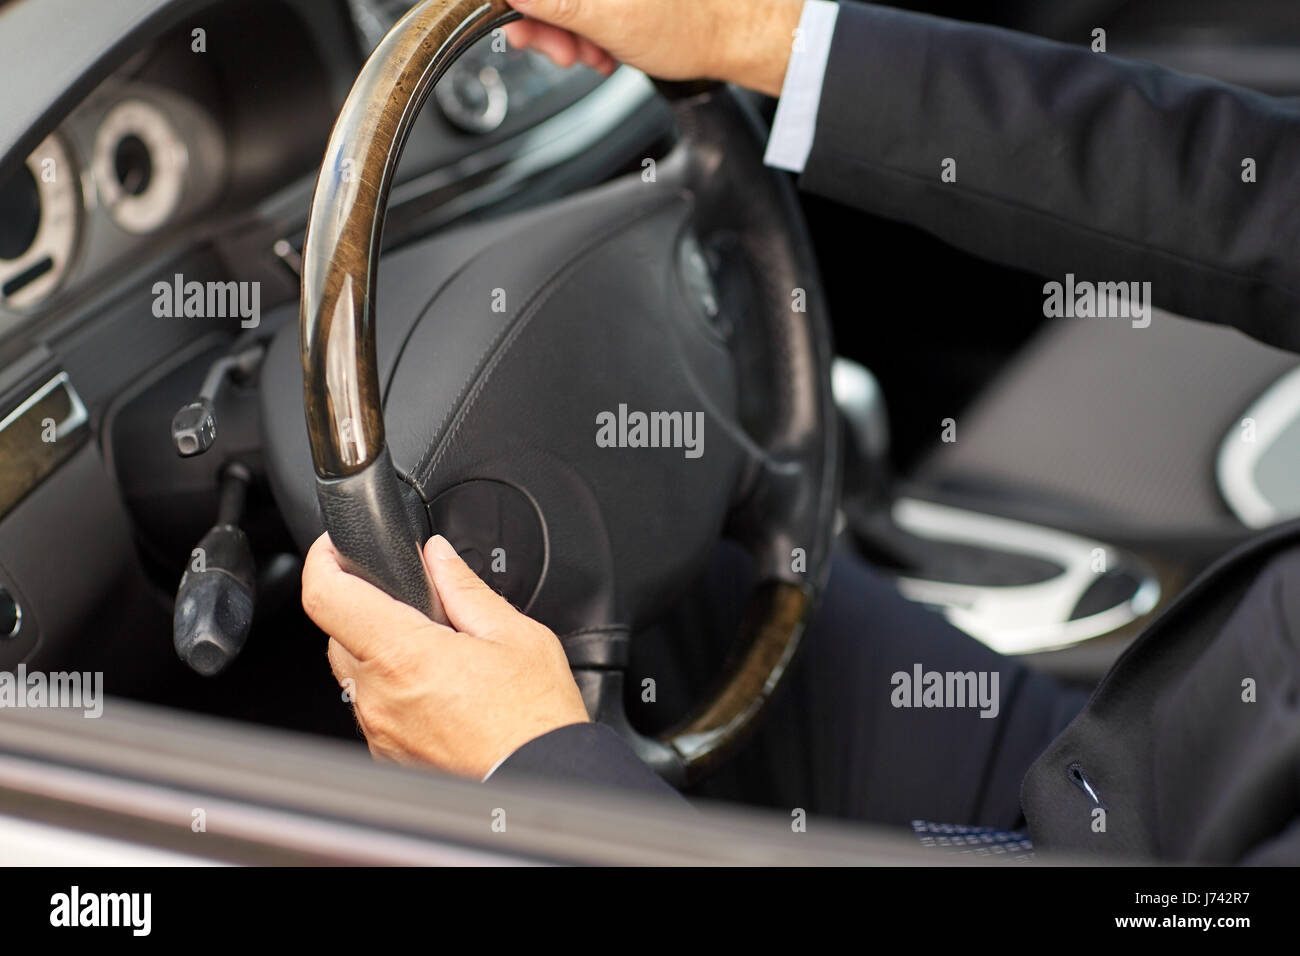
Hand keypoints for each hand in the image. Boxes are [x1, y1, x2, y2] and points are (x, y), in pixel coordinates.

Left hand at [301, 532, 590, 779]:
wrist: (547, 780)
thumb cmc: (536, 720)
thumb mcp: (514, 635)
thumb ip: (465, 588)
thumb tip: (438, 556)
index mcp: (405, 655)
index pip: (328, 597)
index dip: (323, 561)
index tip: (336, 549)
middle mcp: (380, 697)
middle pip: (338, 633)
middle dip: (366, 609)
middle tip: (415, 606)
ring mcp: (380, 731)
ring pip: (356, 674)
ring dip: (382, 653)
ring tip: (437, 654)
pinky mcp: (388, 755)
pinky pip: (374, 709)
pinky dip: (394, 691)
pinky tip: (439, 691)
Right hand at [503, 0, 804, 96]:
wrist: (733, 36)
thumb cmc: (688, 26)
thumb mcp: (607, 17)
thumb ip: (555, 1)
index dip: (515, 5)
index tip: (515, 27)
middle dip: (543, 21)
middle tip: (559, 52)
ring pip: (561, 0)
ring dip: (566, 33)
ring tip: (591, 56)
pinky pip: (583, 6)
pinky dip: (585, 32)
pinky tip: (603, 50)